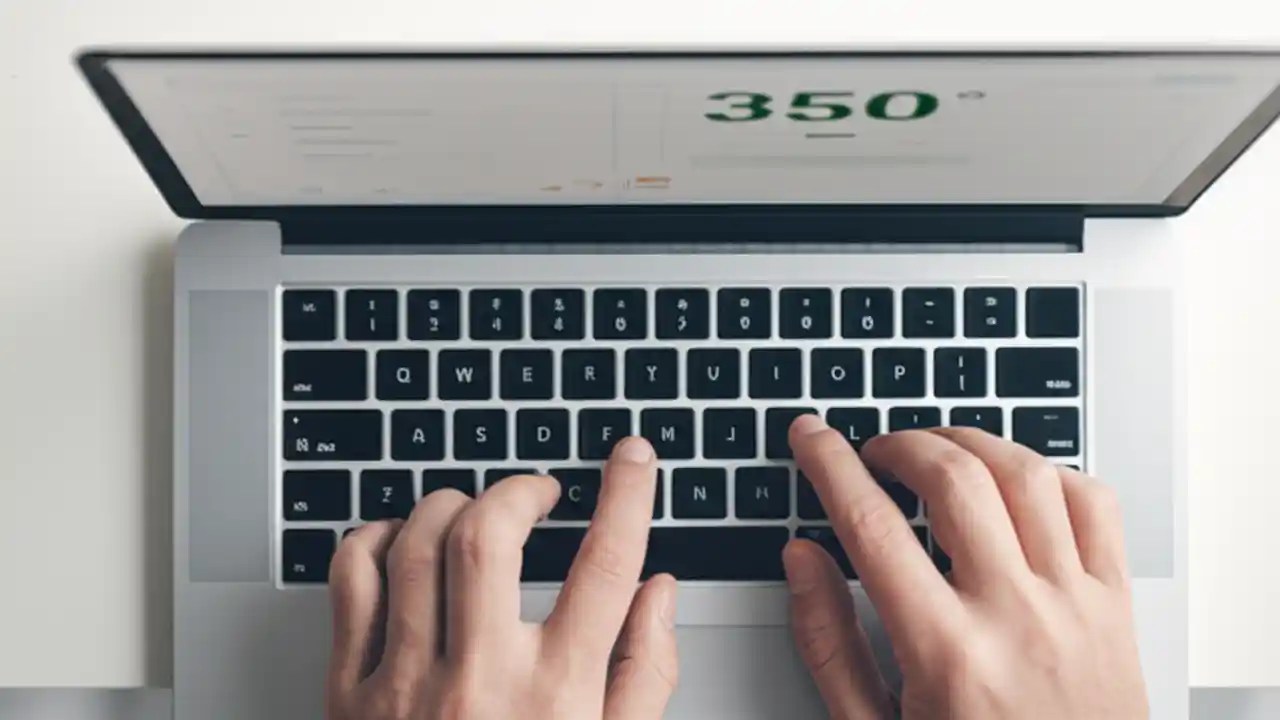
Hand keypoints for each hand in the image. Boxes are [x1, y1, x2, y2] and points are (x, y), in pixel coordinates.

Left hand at [325, 437, 675, 719]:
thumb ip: (644, 673)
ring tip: (474, 510)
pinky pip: (350, 586)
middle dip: (520, 490)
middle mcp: (480, 680)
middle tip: (540, 491)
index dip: (627, 494)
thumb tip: (659, 592)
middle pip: (491, 537)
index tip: (633, 458)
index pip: (605, 566)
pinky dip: (371, 542)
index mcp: (556, 696)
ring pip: (416, 548)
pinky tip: (396, 539)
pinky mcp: (349, 695)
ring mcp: (406, 684)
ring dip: (450, 506)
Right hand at [784, 415, 1147, 718]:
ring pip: (1026, 474)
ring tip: (937, 451)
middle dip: (900, 444)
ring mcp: (1076, 605)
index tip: (812, 437)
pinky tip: (1013, 482)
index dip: (830, 466)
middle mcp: (1017, 618)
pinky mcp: (1116, 604)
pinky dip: (1048, 472)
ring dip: (969, 443)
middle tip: (873, 452)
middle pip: (954, 480)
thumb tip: (803, 560)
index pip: (872, 527)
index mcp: (948, 656)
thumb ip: (829, 644)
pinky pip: (1093, 502)